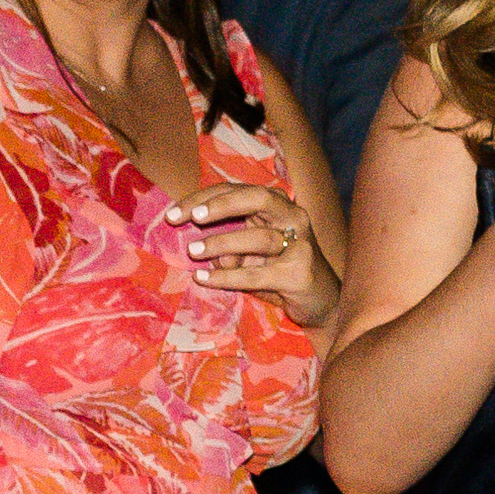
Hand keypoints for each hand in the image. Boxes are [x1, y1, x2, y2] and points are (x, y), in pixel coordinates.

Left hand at [175, 173, 335, 326]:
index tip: (175, 213)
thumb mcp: (248, 252)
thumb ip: (226, 245)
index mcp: (277, 206)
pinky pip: (257, 274)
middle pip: (258, 198)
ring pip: (259, 237)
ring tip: (194, 251)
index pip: (238, 191)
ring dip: (222, 243)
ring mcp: (301, 245)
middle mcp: (293, 218)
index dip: (205, 199)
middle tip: (193, 217)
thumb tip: (199, 248)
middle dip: (222, 205)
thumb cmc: (278, 270)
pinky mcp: (299, 274)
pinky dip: (227, 277)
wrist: (319, 302)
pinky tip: (203, 278)